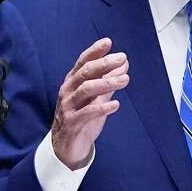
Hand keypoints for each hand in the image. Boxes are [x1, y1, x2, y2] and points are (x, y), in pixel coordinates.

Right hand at [51, 38, 128, 168]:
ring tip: (125, 79)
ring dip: (106, 83)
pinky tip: (116, 104)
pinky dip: (102, 108)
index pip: (83, 63)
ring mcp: (68, 107)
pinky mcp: (71, 123)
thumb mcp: (97, 99)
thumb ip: (108, 83)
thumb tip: (123, 64)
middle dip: (104, 64)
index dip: (94, 52)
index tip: (108, 42)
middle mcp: (68, 92)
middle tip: (122, 58)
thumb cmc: (82, 120)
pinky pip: (86, 113)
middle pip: (85, 73)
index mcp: (73, 83)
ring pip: (85, 90)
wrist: (67, 148)